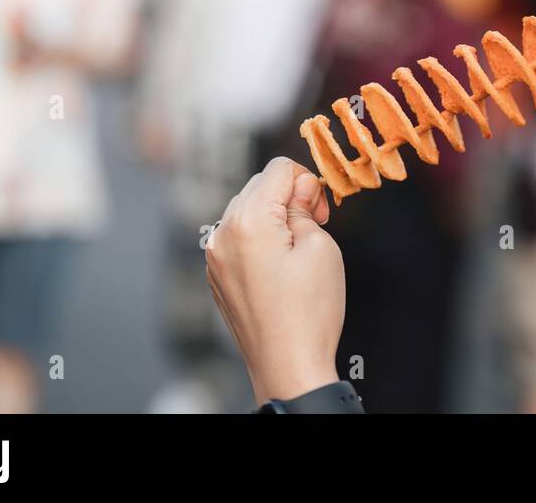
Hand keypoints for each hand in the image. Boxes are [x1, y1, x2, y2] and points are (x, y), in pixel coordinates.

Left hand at [205, 156, 342, 406]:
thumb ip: (305, 206)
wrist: (287, 365)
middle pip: (258, 185)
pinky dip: (258, 238)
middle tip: (314, 226)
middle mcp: (222, 234)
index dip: (308, 182)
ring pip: (245, 210)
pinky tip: (279, 267)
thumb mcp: (320, 247)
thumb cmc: (308, 311)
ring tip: (296, 249)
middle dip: (288, 196)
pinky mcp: (217, 275)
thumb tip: (300, 185)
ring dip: (272, 216)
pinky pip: (236, 238)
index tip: (320, 211)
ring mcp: (215, 257)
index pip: (279, 169)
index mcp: (248, 220)